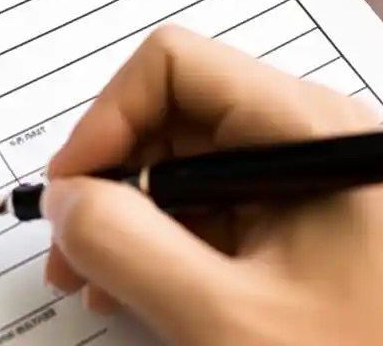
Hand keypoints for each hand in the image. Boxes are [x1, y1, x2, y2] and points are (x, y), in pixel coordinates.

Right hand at [42, 25, 382, 345]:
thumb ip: (127, 247)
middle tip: (71, 255)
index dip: (104, 122)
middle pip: (176, 118)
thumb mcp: (225, 315)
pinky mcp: (317, 231)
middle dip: (112, 182)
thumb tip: (65, 199)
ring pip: (192, 172)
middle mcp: (313, 140)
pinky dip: (172, 248)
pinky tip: (145, 296)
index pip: (173, 66)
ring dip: (134, 223)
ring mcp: (317, 186)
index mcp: (307, 129)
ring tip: (98, 286)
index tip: (68, 195)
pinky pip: (223, 215)